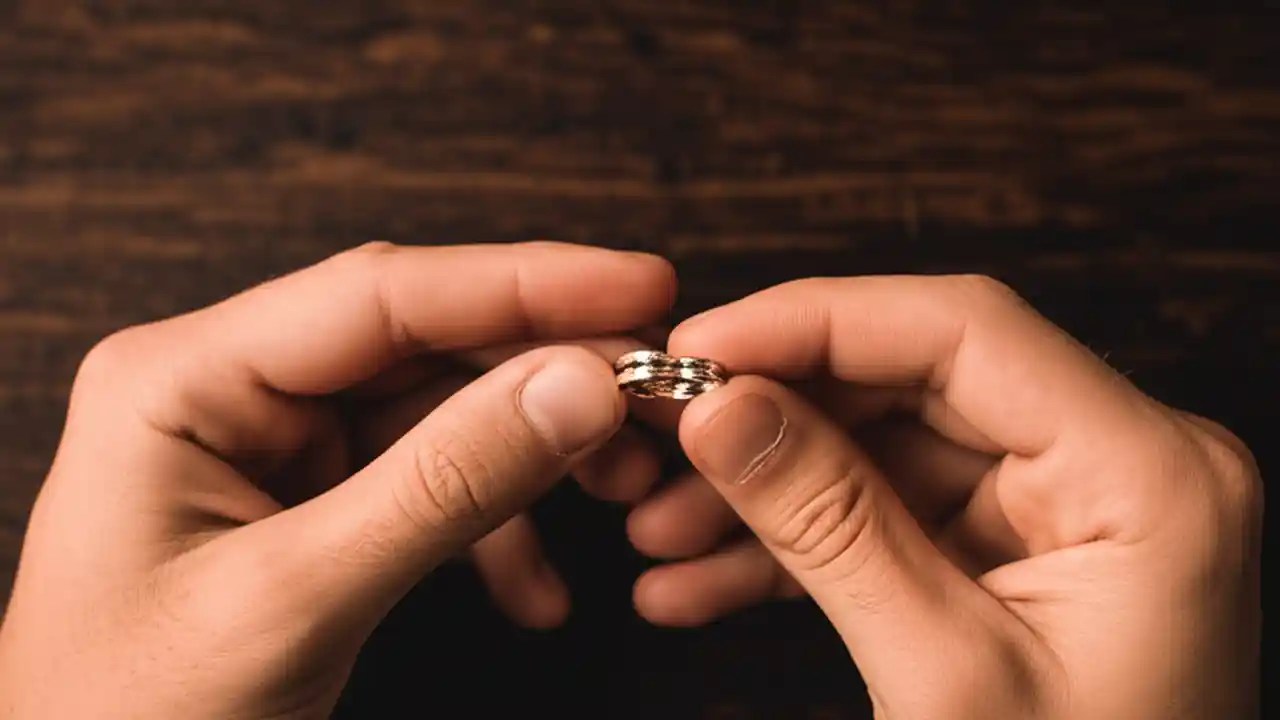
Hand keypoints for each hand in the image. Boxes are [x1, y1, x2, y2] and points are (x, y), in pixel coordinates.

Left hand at [0, 241, 674, 718]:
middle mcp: (232, 392)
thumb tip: (577, 388)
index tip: (638, 285)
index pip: (382, 296)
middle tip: (653, 389)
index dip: (524, 283)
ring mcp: (276, 449)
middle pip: (424, 344)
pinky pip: (430, 485)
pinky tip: (536, 591)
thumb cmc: (131, 718)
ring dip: (535, 456)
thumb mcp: (294, 600)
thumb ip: (442, 486)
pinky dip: (496, 532)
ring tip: (619, 491)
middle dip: (544, 373)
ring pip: (442, 414)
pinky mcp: (314, 505)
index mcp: (184, 379)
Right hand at [628, 276, 1260, 718]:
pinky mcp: (1019, 558)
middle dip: (773, 416)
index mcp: (1148, 475)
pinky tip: (703, 581)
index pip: (964, 332)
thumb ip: (828, 525)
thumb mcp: (941, 676)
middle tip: (663, 430)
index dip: (816, 321)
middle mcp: (1118, 469)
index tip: (701, 344)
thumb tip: (722, 409)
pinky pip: (894, 519)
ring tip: (662, 531)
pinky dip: (800, 548)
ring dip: (767, 491)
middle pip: (914, 385)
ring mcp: (1067, 514)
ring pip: (886, 453)